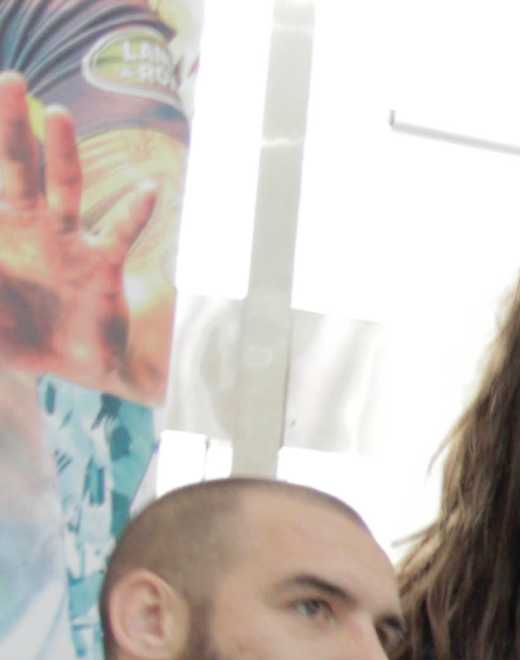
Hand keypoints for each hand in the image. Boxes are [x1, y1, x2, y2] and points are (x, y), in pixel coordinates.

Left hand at [0, 73, 163, 396]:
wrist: (69, 367)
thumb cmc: (16, 334)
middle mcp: (31, 226)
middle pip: (17, 165)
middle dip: (10, 124)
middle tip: (8, 78)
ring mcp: (69, 241)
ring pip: (65, 187)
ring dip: (61, 151)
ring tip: (58, 114)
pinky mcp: (103, 265)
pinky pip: (121, 233)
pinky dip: (135, 212)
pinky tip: (150, 190)